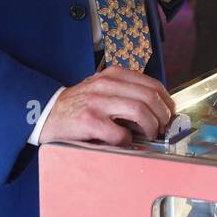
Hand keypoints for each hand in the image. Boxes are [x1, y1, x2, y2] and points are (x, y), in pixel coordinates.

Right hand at [38, 66, 175, 145]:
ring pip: (140, 111)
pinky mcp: (89, 121)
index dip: (167, 101)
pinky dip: (127, 140)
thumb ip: (126, 92)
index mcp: (113, 75)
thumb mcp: (103, 88)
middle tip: (163, 127)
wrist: (46, 112)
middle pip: (150, 97)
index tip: (170, 112)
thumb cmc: (79, 104)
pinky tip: (124, 141)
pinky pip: (120, 133)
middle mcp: (107, 85)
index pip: (152, 84)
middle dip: (163, 115)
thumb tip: (157, 108)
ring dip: (151, 126)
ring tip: (150, 134)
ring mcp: (98, 102)